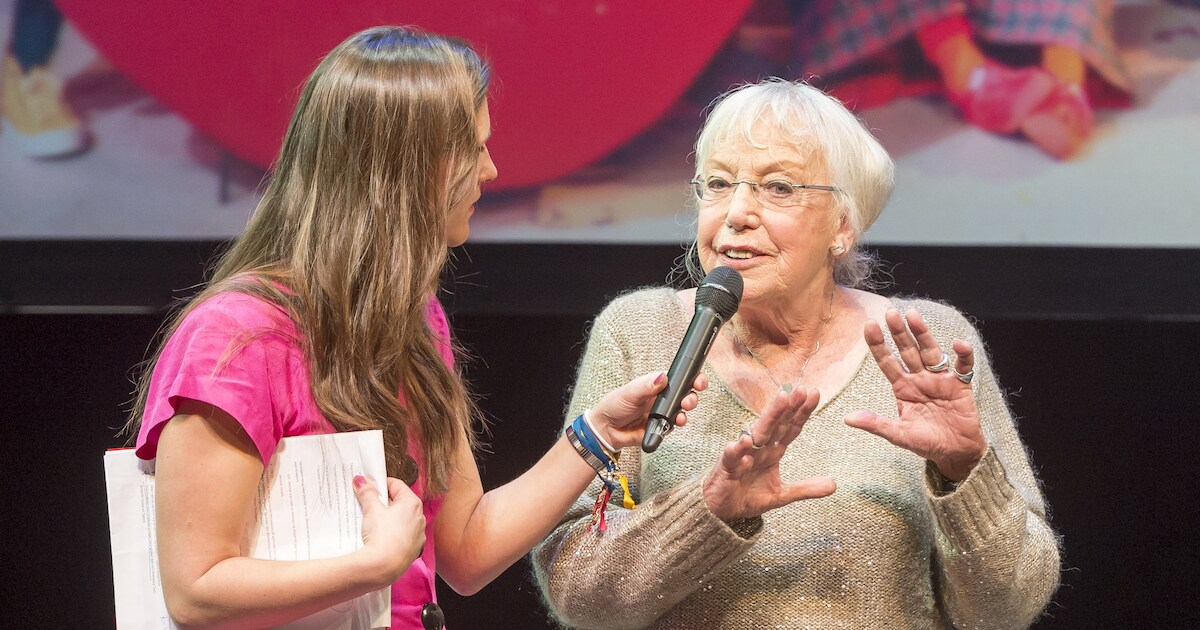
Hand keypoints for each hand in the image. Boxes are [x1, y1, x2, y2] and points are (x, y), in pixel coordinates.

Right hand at [353, 475, 425, 584]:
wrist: (383, 566)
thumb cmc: (381, 536)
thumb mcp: (371, 510)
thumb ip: (367, 493)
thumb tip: (361, 481)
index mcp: (412, 503)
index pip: (396, 485)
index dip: (381, 484)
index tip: (369, 487)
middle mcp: (420, 516)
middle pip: (400, 501)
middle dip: (384, 501)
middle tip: (368, 504)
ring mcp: (418, 533)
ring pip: (402, 518)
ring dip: (389, 517)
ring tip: (373, 521)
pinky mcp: (414, 547)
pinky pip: (403, 534)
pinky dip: (393, 532)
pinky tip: (381, 536)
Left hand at [589, 371, 707, 449]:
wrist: (605, 429)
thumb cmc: (614, 405)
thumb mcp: (629, 392)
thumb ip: (647, 386)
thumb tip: (662, 377)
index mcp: (654, 384)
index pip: (677, 378)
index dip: (690, 378)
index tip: (698, 380)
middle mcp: (661, 398)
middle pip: (684, 394)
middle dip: (691, 396)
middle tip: (689, 400)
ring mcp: (661, 412)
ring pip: (681, 410)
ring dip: (686, 411)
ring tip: (682, 414)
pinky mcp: (660, 427)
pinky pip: (673, 426)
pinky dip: (676, 425)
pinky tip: (674, 423)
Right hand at [703, 386, 835, 520]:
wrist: (722, 510)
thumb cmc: (748, 496)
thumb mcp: (781, 495)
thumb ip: (805, 488)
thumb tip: (833, 485)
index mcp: (773, 451)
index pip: (790, 428)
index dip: (802, 412)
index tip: (814, 394)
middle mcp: (760, 448)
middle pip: (776, 424)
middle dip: (788, 407)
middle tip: (801, 389)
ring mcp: (743, 454)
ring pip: (757, 432)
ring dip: (769, 417)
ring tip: (781, 401)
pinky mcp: (727, 466)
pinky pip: (733, 456)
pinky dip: (738, 449)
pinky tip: (746, 442)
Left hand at [845, 308, 986, 480]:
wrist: (955, 452)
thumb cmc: (926, 443)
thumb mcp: (898, 435)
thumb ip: (876, 424)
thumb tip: (848, 418)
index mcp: (903, 388)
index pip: (887, 362)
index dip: (878, 344)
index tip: (869, 325)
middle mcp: (919, 378)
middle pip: (907, 351)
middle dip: (899, 332)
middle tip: (890, 313)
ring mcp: (940, 379)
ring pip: (930, 351)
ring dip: (923, 333)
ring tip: (913, 315)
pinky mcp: (961, 384)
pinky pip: (963, 366)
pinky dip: (963, 355)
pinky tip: (958, 344)